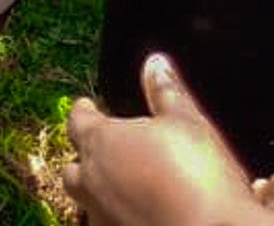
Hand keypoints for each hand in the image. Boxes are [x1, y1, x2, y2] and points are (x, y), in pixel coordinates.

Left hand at [64, 54, 261, 225]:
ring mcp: (103, 221)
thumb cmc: (199, 177)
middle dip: (84, 160)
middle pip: (73, 171)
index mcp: (102, 144)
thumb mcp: (187, 123)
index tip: (86, 105)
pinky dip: (118, 220)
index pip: (79, 122)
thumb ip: (166, 92)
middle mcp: (93, 184)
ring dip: (100, 195)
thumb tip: (155, 63)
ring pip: (89, 206)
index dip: (83, 112)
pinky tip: (138, 218)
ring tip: (122, 189)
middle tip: (100, 151)